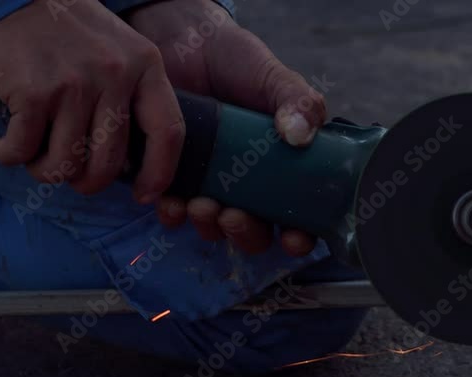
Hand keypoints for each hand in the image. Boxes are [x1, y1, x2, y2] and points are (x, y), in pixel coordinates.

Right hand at [0, 0, 184, 203]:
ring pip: (66, 164)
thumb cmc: (72, 32)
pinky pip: (24, 150)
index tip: (143, 194)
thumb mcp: (122, 51)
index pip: (168, 132)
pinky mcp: (33, 92)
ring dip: (47, 172)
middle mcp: (114, 76)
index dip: (159, 174)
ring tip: (37, 158)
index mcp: (145, 66)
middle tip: (74, 177)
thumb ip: (134, 97)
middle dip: (88, 183)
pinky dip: (11, 156)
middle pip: (109, 163)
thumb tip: (132, 165)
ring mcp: (73, 84)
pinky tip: (7, 145)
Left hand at [124, 0, 324, 256]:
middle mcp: (250, 186)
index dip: (299, 237)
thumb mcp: (274, 79)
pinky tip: (171, 201)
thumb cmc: (239, 62)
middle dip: (246, 234)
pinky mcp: (175, 178)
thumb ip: (298, 101)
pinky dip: (174, 214)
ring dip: (209, 228)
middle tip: (233, 216)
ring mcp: (212, 185)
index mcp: (282, 170)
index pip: (300, 218)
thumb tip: (300, 136)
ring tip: (201, 205)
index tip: (292, 236)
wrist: (185, 44)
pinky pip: (175, 211)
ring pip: (215, 229)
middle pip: (256, 235)